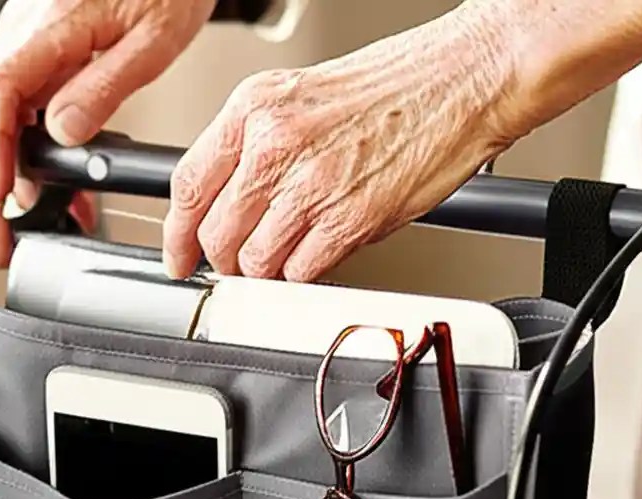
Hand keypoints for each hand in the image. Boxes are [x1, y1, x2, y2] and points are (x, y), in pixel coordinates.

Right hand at [0, 0, 216, 267]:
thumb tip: (64, 137)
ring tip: (30, 221)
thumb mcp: (154, 39)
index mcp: (49, 27)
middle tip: (3, 237)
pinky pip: (13, 108)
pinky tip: (52, 182)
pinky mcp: (33, 52)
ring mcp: (22, 43)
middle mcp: (22, 34)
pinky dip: (22, 153)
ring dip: (2, 175)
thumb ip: (105, 88)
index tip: (4, 199)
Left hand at [161, 5, 520, 281]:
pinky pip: (301, 272)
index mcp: (255, 108)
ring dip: (265, 272)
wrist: (464, 79)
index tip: (178, 252)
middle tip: (239, 262)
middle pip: (216, 232)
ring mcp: (310, 185)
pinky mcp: (349, 220)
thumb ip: (258, 146)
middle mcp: (274, 144)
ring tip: (285, 258)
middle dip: (224, 259)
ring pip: (255, 261)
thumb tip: (232, 198)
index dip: (177, 231)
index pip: (189, 183)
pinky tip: (318, 255)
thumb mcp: (301, 96)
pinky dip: (304, 275)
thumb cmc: (397, 85)